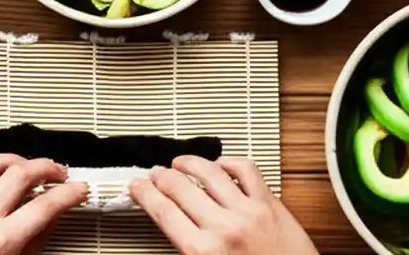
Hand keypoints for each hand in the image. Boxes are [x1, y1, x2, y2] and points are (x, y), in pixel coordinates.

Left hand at [0, 151, 88, 254]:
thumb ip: (35, 241)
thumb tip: (53, 216)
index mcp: (0, 241)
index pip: (44, 206)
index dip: (69, 193)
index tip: (79, 189)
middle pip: (20, 175)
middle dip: (46, 167)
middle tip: (57, 173)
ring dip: (15, 159)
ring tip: (26, 166)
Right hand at [130, 157, 319, 254]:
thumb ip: (190, 249)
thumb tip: (172, 226)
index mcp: (204, 252)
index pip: (162, 210)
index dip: (144, 193)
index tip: (138, 187)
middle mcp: (224, 228)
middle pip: (179, 186)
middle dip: (161, 176)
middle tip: (155, 174)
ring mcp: (248, 212)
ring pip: (209, 171)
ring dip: (189, 162)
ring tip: (181, 163)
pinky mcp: (270, 205)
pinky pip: (246, 170)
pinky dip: (229, 162)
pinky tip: (220, 165)